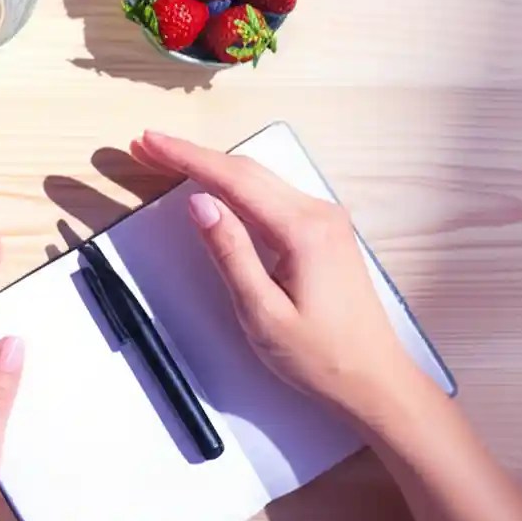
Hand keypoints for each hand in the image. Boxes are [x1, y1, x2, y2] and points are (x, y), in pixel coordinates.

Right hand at [131, 131, 425, 422]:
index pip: (233, 179)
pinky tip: (214, 185)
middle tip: (148, 147)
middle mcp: (318, 213)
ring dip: (213, 167)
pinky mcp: (324, 232)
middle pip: (245, 170)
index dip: (186, 157)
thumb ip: (230, 253)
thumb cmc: (321, 357)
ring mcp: (325, 220)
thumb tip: (199, 204)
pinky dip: (235, 185)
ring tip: (170, 159)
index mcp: (303, 230)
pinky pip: (272, 195)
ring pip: (258, 179)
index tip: (150, 141)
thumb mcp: (262, 313)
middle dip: (192, 156)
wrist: (373, 379)